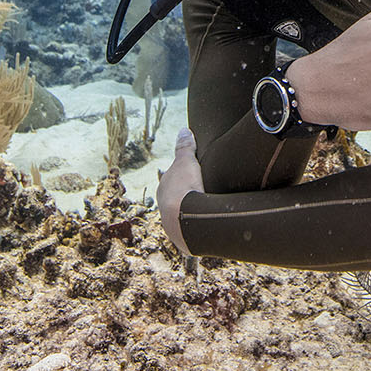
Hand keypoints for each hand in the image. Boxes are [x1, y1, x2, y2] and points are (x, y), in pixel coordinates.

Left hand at [157, 129, 202, 256]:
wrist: (187, 219)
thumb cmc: (184, 188)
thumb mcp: (186, 162)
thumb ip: (185, 147)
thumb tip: (183, 131)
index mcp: (164, 190)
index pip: (170, 181)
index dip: (178, 177)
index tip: (187, 176)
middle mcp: (164, 208)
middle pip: (174, 200)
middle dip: (184, 197)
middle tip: (198, 193)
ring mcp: (172, 225)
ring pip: (181, 217)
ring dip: (190, 214)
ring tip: (205, 212)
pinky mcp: (184, 239)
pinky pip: (191, 231)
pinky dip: (197, 227)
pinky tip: (206, 227)